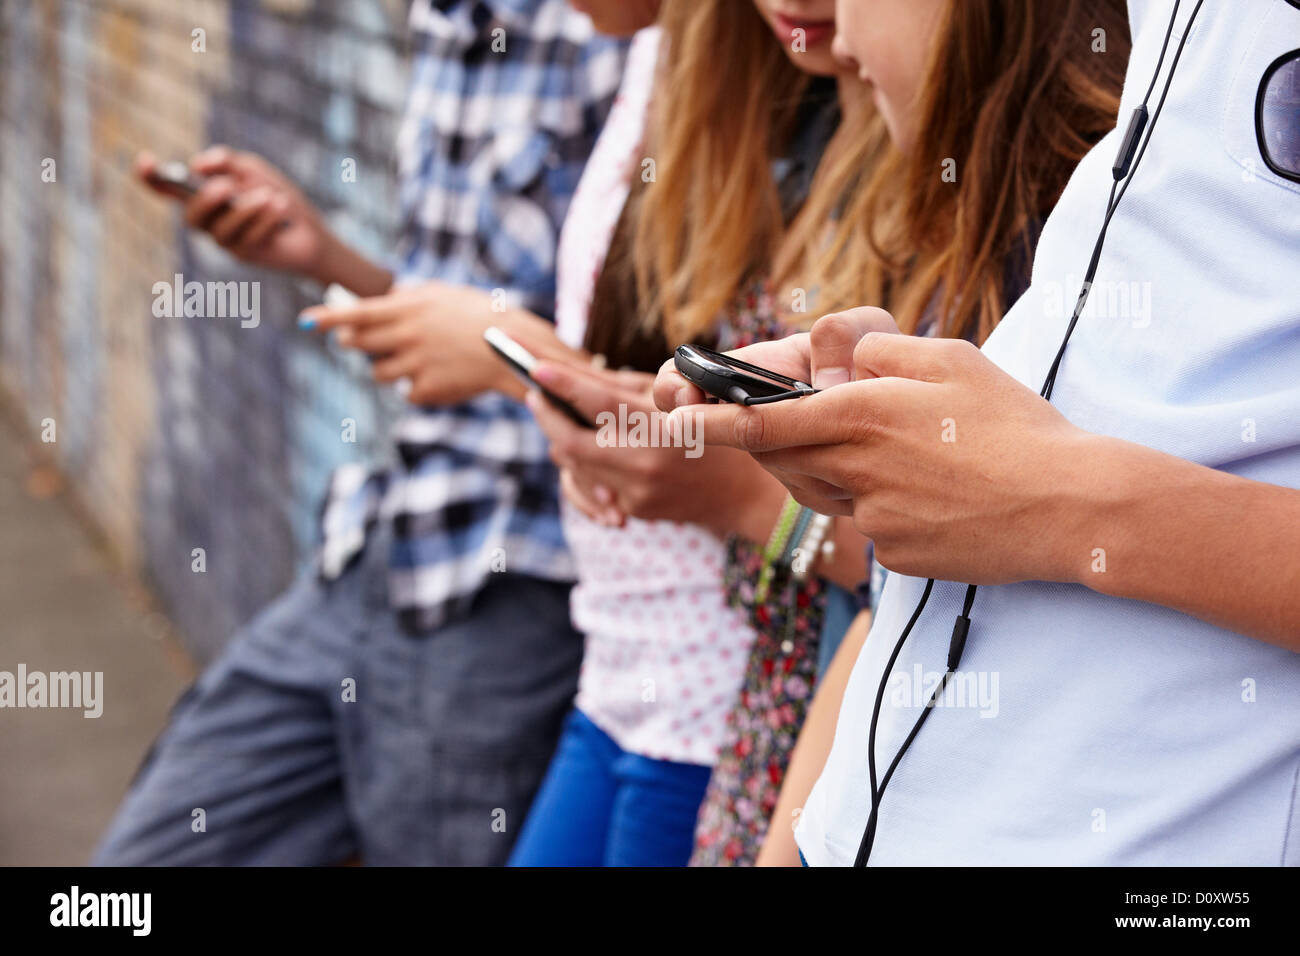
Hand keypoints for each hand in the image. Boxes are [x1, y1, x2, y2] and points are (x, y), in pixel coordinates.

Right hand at [135, 147, 389, 293]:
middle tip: (227, 187)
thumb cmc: (279, 200)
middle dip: (206, 200)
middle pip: (190, 217)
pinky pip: (247, 239)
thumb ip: (227, 162)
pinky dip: (265, 219)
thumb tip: (196, 166)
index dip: (151, 179)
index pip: (169, 190)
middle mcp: (210, 222)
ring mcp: (226, 242)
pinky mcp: (246, 255)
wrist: (312, 233)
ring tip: (271, 195)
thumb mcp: (254, 171)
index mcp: (206, 197)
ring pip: (219, 231)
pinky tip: (281, 206)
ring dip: (245, 209)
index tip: (145, 161)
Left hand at [298, 281, 522, 404]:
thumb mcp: (442, 295)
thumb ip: (408, 299)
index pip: (356, 313)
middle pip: (358, 345)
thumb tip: (384, 303)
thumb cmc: (479, 316)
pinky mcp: (427, 390)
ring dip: (389, 367)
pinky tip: (441, 375)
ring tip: (418, 358)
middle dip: (356, 343)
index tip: (305, 322)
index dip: (327, 318)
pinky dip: (418, 386)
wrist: (510, 348)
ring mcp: (415, 365)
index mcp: (408, 310)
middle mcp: (406, 336)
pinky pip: (407, 392)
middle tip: (374, 341)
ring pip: (378, 373)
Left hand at [529, 359, 786, 536]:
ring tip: (559, 419)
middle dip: (547, 416)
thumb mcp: (680, 397)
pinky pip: (588, 488)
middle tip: (536, 395)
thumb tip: (578, 376)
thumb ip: (630, 387)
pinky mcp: (633, 510)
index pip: (598, 402)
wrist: (744, 491)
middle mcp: (645, 463)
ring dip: (561, 440)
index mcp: (660, 427)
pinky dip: (580, 467)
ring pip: (573, 466)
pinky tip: (581, 453)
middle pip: (569, 442)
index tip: (536, 368)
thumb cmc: (714, 429)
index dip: (563, 383)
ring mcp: (637, 492)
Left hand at [659, 309, 1091, 584]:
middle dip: (783, 443)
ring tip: (901, 455)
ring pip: (825, 493)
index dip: (711, 421)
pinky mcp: (896, 555)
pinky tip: (934, 494)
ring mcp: (874, 520)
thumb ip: (883, 354)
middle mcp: (858, 470)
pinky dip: (883, 506)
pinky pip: (867, 526)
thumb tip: (842, 359)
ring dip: (837, 471)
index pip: (763, 422)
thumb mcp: (953, 360)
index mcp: (865, 415)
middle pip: (786, 460)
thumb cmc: (1017, 426)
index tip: (672, 418)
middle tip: (824, 427)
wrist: (1071, 508)